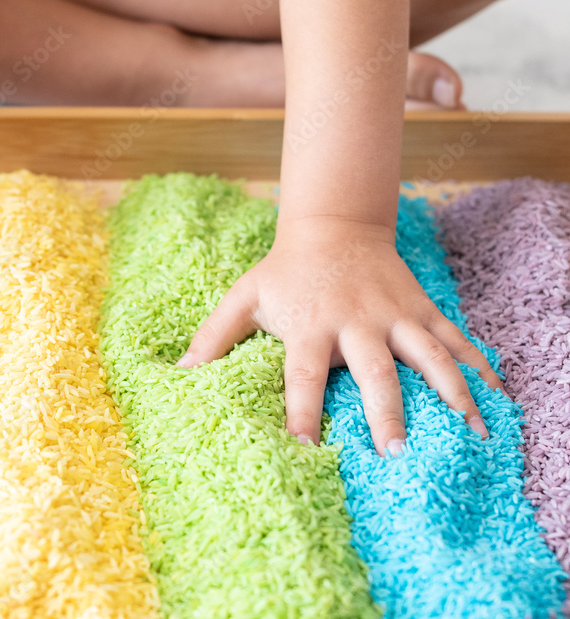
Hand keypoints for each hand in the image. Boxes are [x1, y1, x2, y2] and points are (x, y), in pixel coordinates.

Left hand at [176, 218, 501, 455]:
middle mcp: (356, 322)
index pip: (303, 374)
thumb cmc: (284, 272)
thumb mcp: (244, 297)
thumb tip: (179, 373)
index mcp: (310, 324)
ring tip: (472, 435)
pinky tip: (499, 401)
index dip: (302, 411)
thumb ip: (214, 336)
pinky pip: (456, 341)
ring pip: (429, 356)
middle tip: (395, 453)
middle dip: (386, 411)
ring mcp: (395, 315)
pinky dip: (480, 369)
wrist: (334, 225)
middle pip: (374, 370)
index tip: (305, 449)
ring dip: (452, 395)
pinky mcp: (422, 310)